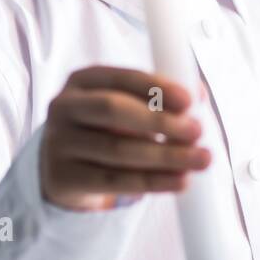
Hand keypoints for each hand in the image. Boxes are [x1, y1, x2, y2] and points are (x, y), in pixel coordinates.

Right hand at [39, 66, 210, 211]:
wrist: (65, 168)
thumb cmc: (107, 129)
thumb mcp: (125, 106)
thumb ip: (160, 97)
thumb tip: (199, 93)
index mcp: (83, 80)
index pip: (122, 78)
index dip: (157, 87)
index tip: (189, 101)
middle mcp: (64, 107)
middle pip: (113, 110)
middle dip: (160, 122)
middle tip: (196, 132)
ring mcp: (59, 143)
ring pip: (117, 150)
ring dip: (165, 156)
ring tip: (199, 159)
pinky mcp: (63, 177)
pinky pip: (114, 181)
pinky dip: (152, 182)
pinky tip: (179, 181)